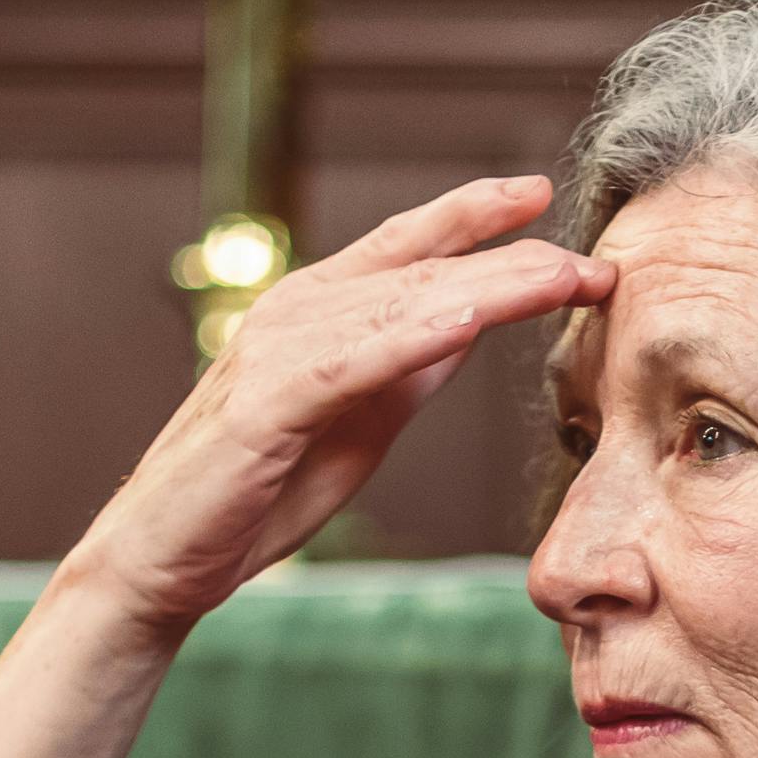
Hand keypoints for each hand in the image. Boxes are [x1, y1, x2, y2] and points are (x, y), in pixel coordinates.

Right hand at [63, 176, 613, 632]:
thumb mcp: (360, 422)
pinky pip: (353, 362)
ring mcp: (276, 353)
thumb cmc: (256, 495)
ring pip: (401, 303)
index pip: (408, 246)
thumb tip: (476, 322)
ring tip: (559, 279)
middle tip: (595, 261)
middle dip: (513, 258)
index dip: (475, 215)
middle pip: (422, 268)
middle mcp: (295, 314)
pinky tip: (471, 321)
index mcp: (318, 313)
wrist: (162, 562)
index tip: (542, 196)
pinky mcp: (265, 406)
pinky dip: (413, 336)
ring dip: (488, 287)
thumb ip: (409, 368)